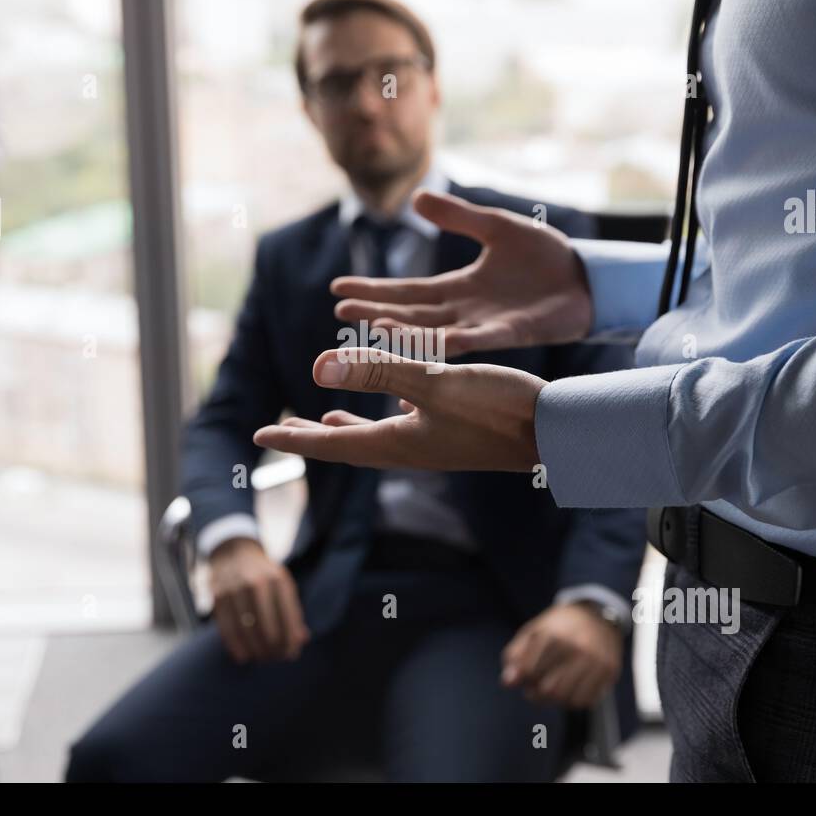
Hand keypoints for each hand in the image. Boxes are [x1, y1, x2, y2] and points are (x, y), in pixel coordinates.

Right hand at [207, 537, 309, 663]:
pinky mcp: (218, 596)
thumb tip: (302, 640)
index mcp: (279, 580)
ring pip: (248, 631)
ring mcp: (236, 589)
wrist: (234, 552)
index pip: (288, 618)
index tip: (292, 654)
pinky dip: (236, 647)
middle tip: (276, 658)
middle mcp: (257, 583)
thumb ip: (293, 612)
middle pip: (269, 628)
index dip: (291, 640)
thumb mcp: (283, 586)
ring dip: (257, 650)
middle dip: (274, 649)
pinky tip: (243, 657)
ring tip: (262, 658)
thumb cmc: (264, 576)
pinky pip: (228, 628)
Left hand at [252, 348, 545, 470]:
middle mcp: (411, 448)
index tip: (258, 437)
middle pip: (347, 446)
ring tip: (323, 423)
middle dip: (311, 438)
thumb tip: (317, 367)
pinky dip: (384, 416)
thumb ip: (377, 370)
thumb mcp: (434, 381)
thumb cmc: (500, 407)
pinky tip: (393, 404)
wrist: (557, 431)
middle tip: (278, 435)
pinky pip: (405, 426)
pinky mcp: (455, 433)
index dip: (294, 439)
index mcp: (399, 442)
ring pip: (375, 436)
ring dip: (345, 430)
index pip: (332, 445)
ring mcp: (435, 443)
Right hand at [332, 190, 594, 356]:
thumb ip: (459, 218)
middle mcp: (463, 313)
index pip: (406, 293)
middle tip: (342, 310)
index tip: (339, 289)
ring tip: (371, 326)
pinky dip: (451, 343)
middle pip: (410, 315)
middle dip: (376, 312)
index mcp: (457, 289)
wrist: (587, 278)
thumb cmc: (544, 256)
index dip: (374, 291)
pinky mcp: (511, 333)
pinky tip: (428, 342)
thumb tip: (417, 199)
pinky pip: (476, 341)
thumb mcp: (496, 228)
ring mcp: (484, 326)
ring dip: (402, 331)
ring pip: (433, 333)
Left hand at [501, 602, 622, 708]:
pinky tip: (568, 689)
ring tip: (550, 689)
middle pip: (549, 690)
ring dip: (554, 700)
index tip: (523, 676)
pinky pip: (586, 701)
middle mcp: (577, 648)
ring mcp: (596, 660)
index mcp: (553, 635)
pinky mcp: (609, 671)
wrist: (597, 615)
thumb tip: (508, 683)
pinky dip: (572, 701)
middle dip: (536, 694)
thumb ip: (515, 656)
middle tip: (534, 689)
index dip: (521, 679)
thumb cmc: (559, 628)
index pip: (529, 672)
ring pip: (568, 699)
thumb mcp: (532, 632)